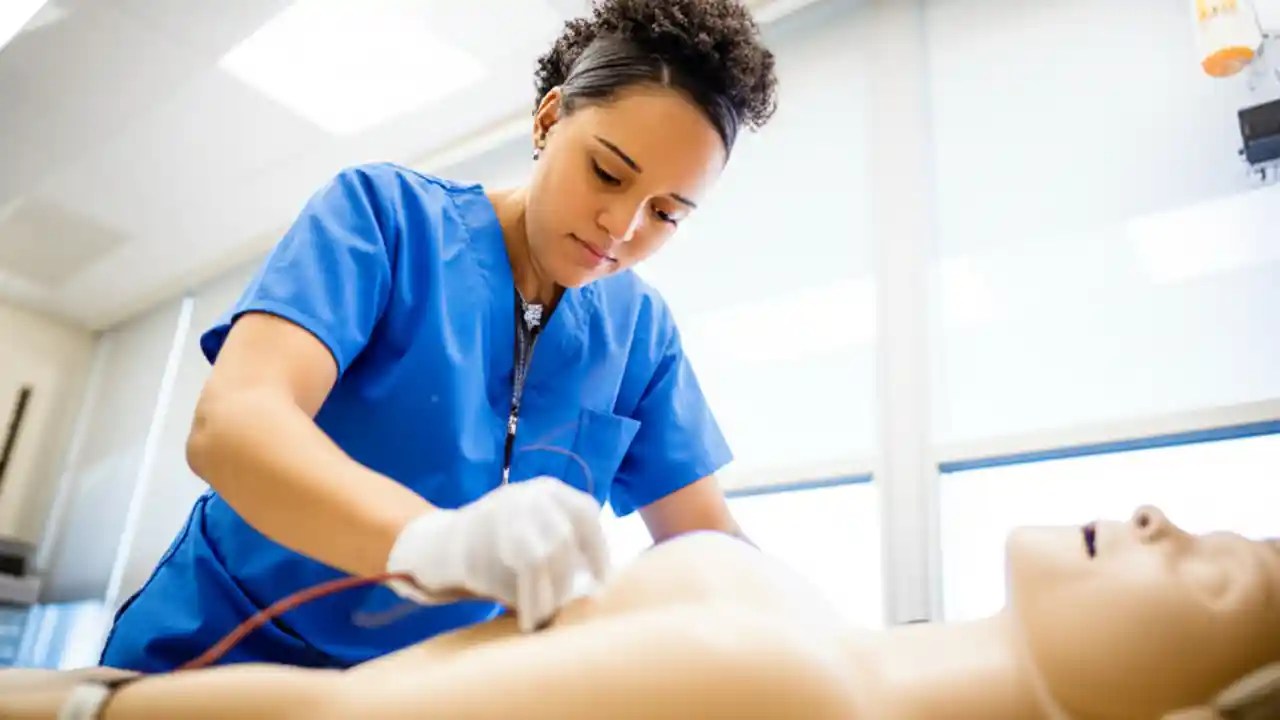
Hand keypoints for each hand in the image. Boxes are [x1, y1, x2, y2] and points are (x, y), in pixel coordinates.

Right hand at [386, 476, 610, 631]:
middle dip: (569, 578)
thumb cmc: (501, 546)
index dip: (598, 548)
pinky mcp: (482, 536)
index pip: (585, 512)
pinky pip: (517, 573)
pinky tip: (530, 618)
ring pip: (543, 556)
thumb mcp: (536, 529)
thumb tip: (597, 586)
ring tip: (546, 615)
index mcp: (547, 488)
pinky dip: (529, 600)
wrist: (442, 545)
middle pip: (563, 537)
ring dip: (549, 594)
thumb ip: (565, 546)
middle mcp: (527, 494)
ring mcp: (502, 512)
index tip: (602, 582)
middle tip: (570, 604)